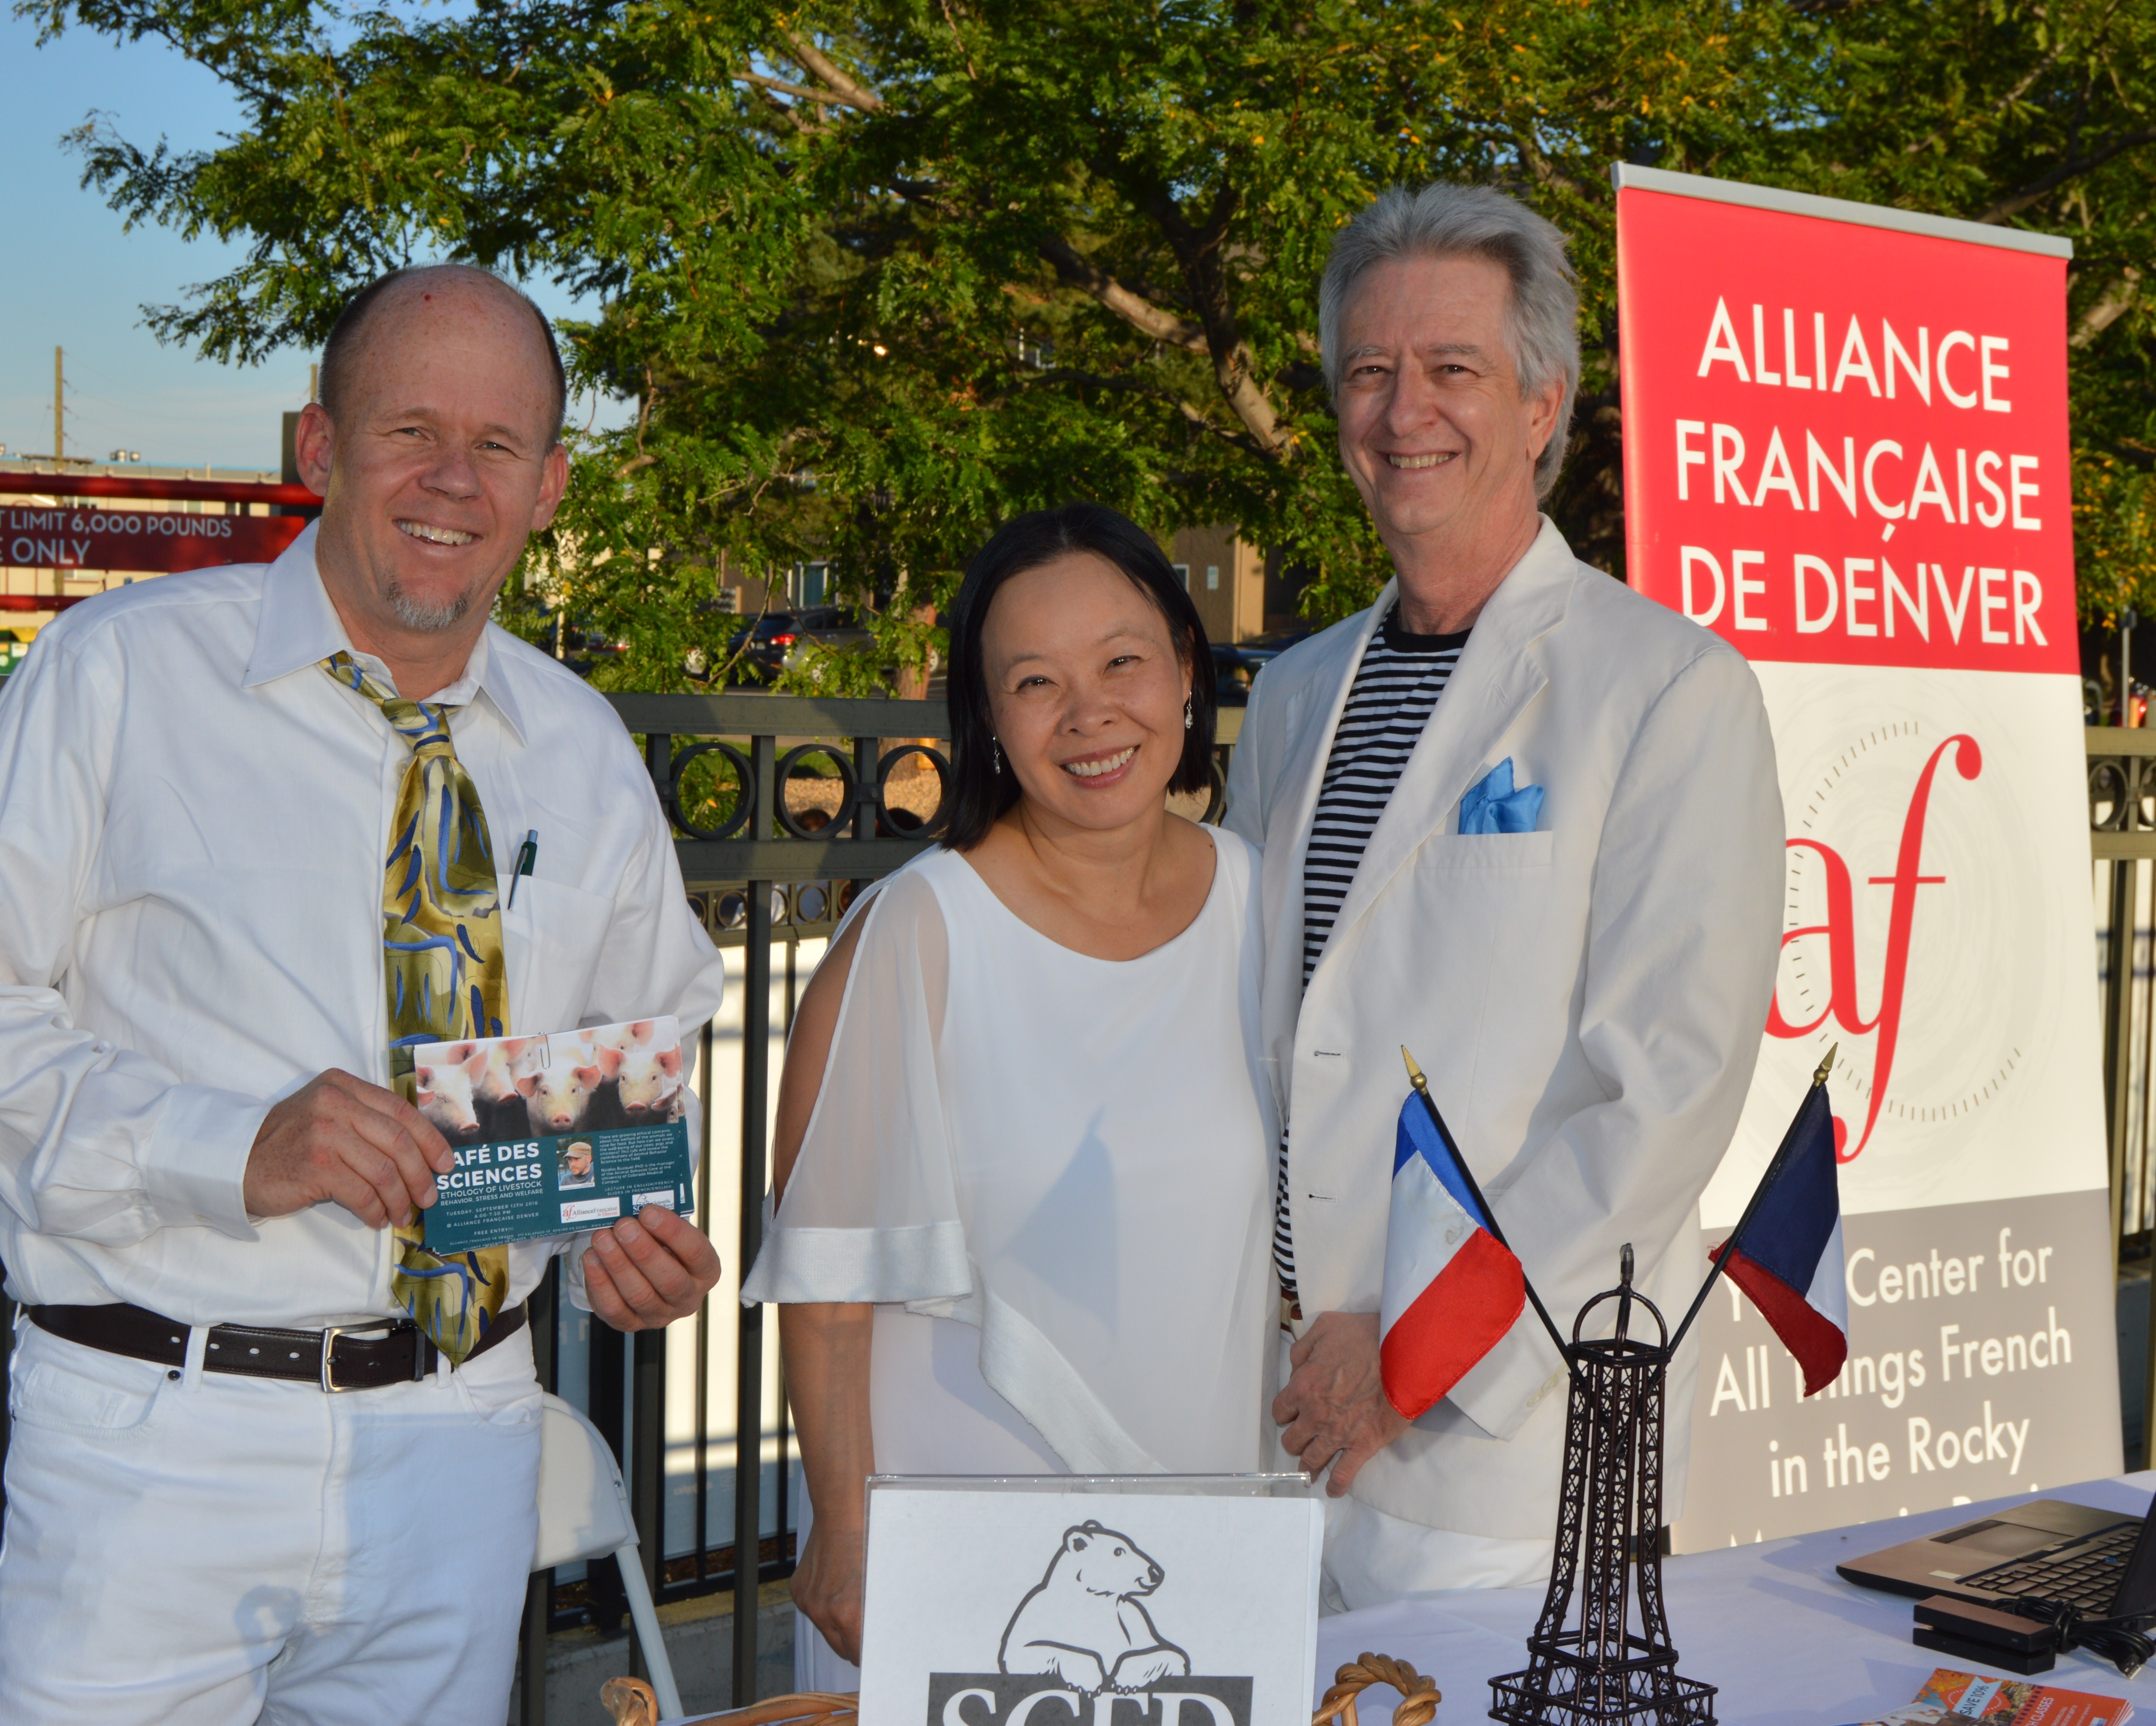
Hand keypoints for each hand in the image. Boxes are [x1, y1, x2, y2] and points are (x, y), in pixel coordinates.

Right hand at [244, 1069, 453, 1226]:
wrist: (235, 1162)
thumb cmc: (288, 1142)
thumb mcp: (326, 1114)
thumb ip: (365, 1120)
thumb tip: (420, 1151)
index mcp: (343, 1085)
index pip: (400, 1110)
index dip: (429, 1139)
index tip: (445, 1163)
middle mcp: (335, 1103)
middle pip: (398, 1140)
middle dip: (420, 1173)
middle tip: (430, 1196)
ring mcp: (325, 1133)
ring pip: (384, 1170)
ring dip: (400, 1198)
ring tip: (403, 1214)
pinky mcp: (317, 1165)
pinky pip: (363, 1192)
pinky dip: (376, 1210)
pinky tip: (377, 1218)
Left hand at [584, 1204, 722, 1329]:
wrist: (645, 1271)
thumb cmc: (661, 1244)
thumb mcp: (668, 1232)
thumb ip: (659, 1222)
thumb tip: (635, 1208)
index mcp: (706, 1271)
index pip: (696, 1252)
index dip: (673, 1232)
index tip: (649, 1211)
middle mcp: (687, 1298)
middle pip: (669, 1280)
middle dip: (643, 1251)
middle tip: (623, 1226)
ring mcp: (660, 1315)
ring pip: (640, 1295)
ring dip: (618, 1264)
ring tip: (601, 1238)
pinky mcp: (631, 1323)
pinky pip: (614, 1309)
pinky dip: (600, 1283)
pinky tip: (591, 1259)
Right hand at [792, 1516, 865, 1664]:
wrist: (840, 1516)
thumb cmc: (866, 1545)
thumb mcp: (877, 1584)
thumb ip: (872, 1613)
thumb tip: (873, 1633)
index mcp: (849, 1615)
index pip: (857, 1653)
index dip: (865, 1653)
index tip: (870, 1651)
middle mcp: (825, 1613)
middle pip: (840, 1649)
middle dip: (852, 1643)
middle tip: (863, 1631)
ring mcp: (809, 1603)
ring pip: (825, 1629)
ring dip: (836, 1622)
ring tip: (848, 1597)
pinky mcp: (798, 1592)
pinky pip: (812, 1609)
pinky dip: (822, 1603)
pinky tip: (833, 1582)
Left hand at [1271, 1309, 1410, 1495]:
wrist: (1403, 1352)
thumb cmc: (1366, 1335)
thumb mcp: (1325, 1326)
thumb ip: (1303, 1348)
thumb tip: (1296, 1368)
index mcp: (1303, 1386)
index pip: (1280, 1411)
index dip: (1286, 1413)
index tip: (1293, 1413)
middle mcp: (1315, 1414)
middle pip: (1292, 1440)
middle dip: (1295, 1439)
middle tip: (1303, 1439)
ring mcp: (1338, 1433)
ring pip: (1312, 1461)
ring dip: (1308, 1466)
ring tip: (1310, 1471)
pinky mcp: (1363, 1445)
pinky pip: (1344, 1475)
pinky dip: (1335, 1486)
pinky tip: (1332, 1490)